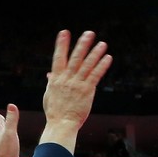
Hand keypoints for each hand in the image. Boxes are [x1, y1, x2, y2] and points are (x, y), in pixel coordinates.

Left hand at [0, 102, 20, 156]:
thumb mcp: (10, 133)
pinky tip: (10, 138)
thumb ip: (11, 120)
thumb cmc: (6, 153)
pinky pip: (8, 140)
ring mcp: (3, 145)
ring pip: (2, 132)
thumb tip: (11, 105)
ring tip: (2, 122)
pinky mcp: (8, 151)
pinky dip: (9, 135)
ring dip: (2, 126)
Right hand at [40, 30, 111, 151]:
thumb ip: (52, 82)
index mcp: (56, 79)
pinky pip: (95, 75)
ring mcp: (77, 84)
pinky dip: (102, 66)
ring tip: (102, 43)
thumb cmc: (55, 111)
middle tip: (89, 33)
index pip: (58, 58)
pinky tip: (107, 58)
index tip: (64, 32)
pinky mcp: (87, 91)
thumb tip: (50, 74)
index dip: (62, 45)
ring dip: (95, 53)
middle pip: (75, 58)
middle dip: (82, 44)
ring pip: (87, 65)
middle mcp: (67, 79)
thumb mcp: (49, 94)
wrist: (62, 124)